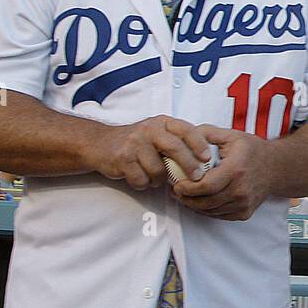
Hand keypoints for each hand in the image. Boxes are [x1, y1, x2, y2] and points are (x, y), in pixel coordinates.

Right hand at [89, 115, 212, 190]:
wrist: (100, 144)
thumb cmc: (137, 142)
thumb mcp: (158, 133)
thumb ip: (178, 142)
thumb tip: (204, 161)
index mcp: (162, 122)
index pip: (186, 130)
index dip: (199, 144)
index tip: (207, 158)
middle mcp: (148, 130)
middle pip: (175, 148)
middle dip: (189, 166)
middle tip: (196, 178)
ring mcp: (134, 143)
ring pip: (158, 170)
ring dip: (159, 180)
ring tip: (155, 177)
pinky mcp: (122, 159)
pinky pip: (141, 179)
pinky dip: (143, 184)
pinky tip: (140, 178)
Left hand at [172, 125, 273, 220]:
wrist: (277, 168)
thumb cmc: (253, 151)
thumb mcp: (231, 136)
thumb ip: (206, 133)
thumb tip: (184, 135)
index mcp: (236, 169)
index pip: (206, 186)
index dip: (187, 188)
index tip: (177, 184)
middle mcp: (241, 190)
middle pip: (205, 201)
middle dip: (186, 198)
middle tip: (176, 190)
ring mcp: (244, 203)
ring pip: (210, 211)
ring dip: (194, 205)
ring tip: (185, 195)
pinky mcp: (244, 212)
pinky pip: (218, 215)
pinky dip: (206, 210)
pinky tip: (201, 200)